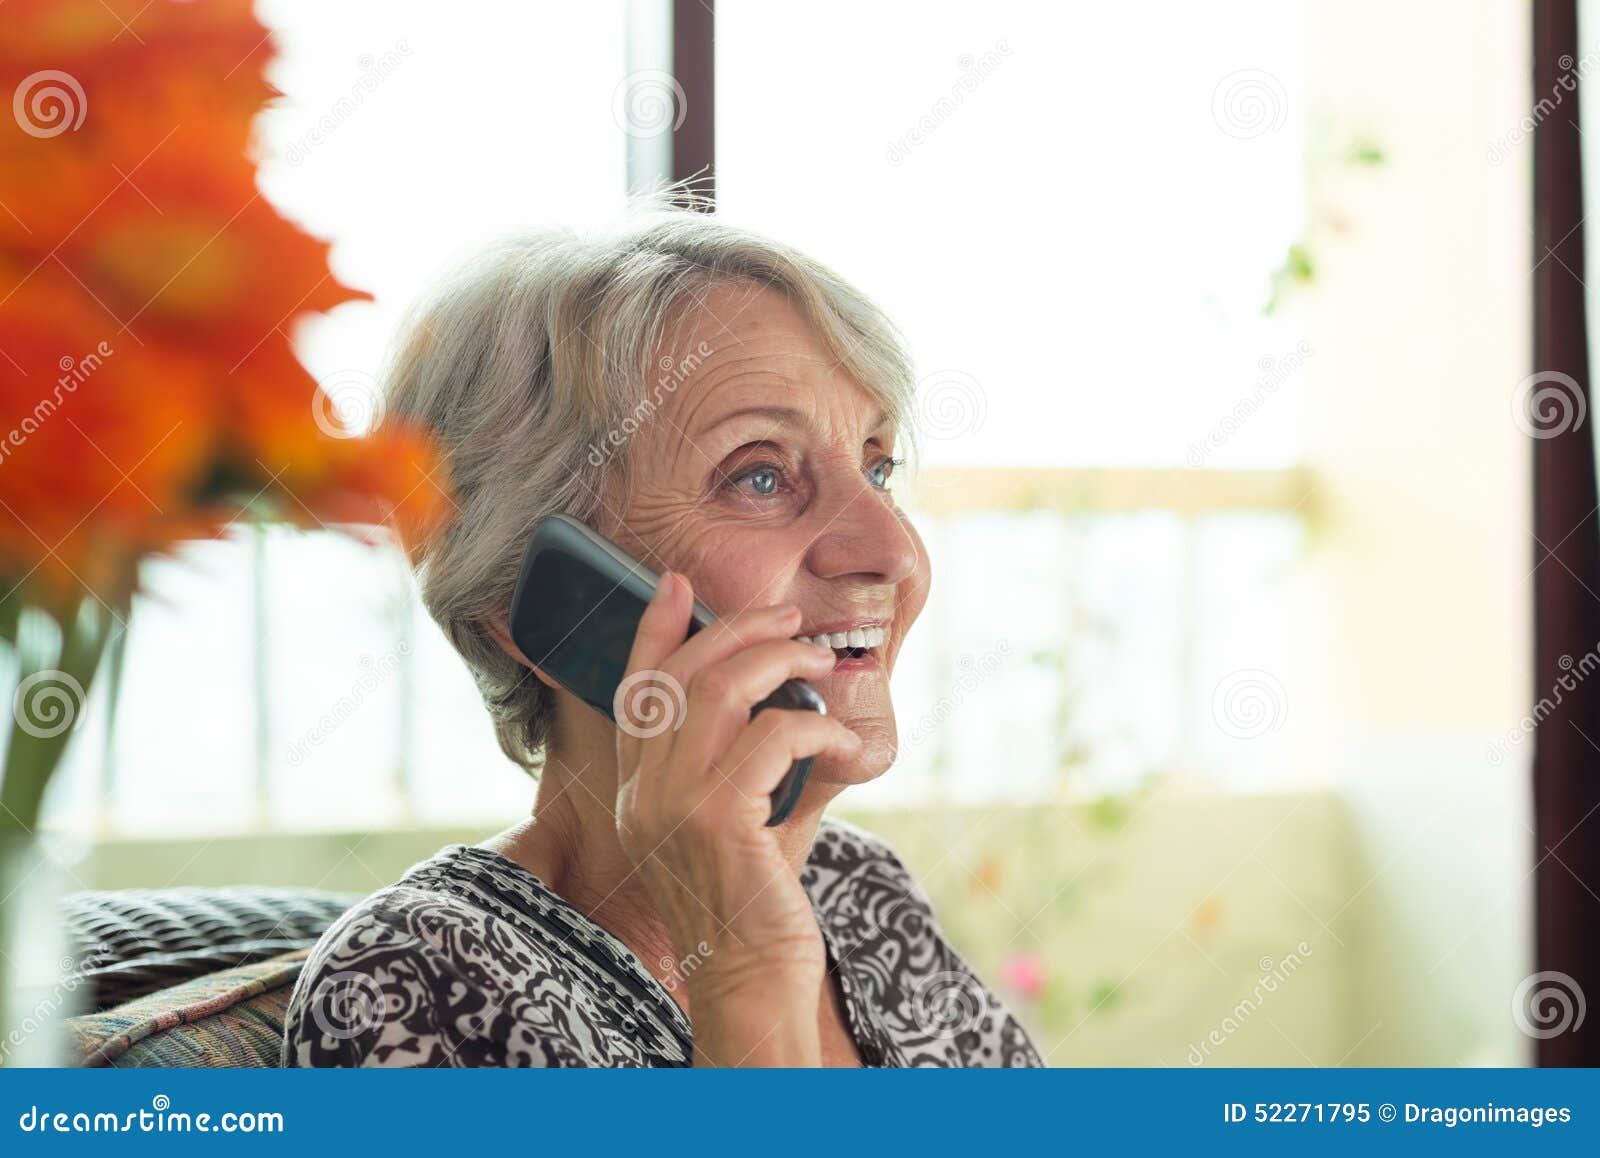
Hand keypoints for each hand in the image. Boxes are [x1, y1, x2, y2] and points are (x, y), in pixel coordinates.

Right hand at [613, 572, 859, 1064]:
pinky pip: (771, 736)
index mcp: (636, 788)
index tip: (675, 582)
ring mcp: (672, 804)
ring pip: (720, 690)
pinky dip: (815, 724)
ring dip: (780, 662)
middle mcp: (641, 790)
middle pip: (681, 673)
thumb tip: (788, 698)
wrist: (752, 978)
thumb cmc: (753, 898)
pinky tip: (839, 737)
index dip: (652, 627)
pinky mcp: (717, 820)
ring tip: (821, 663)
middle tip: (790, 619)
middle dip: (739, 629)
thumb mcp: (735, 819)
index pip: (634, 687)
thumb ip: (742, 761)